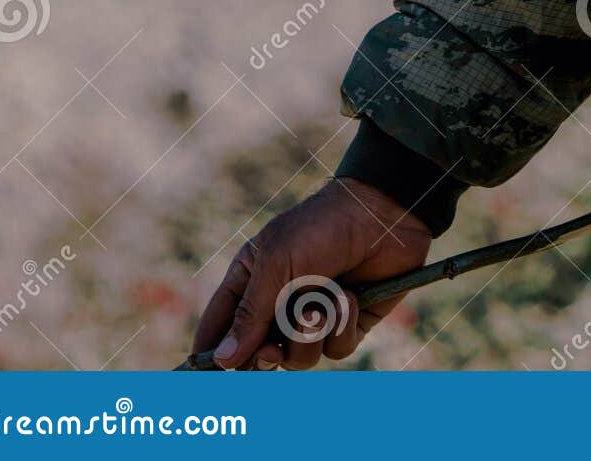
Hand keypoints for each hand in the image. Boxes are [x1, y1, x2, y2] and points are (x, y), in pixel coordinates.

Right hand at [190, 178, 431, 369]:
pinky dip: (342, 326)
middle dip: (266, 354)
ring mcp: (315, 315)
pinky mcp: (348, 323)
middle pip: (259, 354)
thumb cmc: (320, 229)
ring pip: (299, 359)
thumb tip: (221, 361)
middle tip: (272, 349)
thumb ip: (249, 315)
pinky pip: (337, 350)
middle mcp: (280, 303)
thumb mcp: (276, 264)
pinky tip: (351, 296)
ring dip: (309, 334)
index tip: (208, 375)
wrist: (382, 214)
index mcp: (252, 281)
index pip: (221, 326)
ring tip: (321, 304)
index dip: (213, 352)